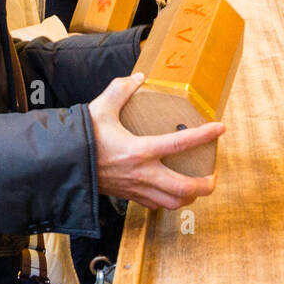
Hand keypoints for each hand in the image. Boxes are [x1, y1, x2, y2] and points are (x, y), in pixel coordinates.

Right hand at [89, 73, 224, 209]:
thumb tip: (139, 78)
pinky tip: (172, 190)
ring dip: (190, 197)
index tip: (220, 128)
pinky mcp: (130, 197)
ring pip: (173, 203)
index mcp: (139, 150)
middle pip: (184, 188)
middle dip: (206, 185)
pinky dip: (170, 201)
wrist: (63, 166)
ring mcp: (137, 189)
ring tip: (198, 186)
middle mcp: (142, 174)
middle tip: (214, 176)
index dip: (204, 136)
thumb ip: (120, 90)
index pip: (180, 144)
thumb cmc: (82, 138)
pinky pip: (157, 205)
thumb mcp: (100, 108)